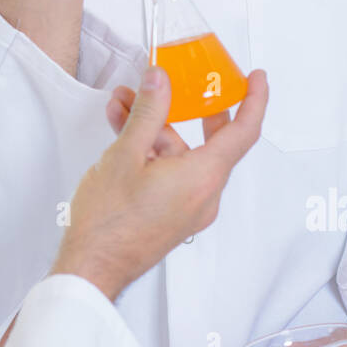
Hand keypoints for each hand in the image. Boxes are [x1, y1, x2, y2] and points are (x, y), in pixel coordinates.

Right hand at [51, 65, 267, 301]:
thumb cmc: (109, 222)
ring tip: (126, 105)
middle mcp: (204, 194)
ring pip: (183, 154)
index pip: (244, 131)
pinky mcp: (174, 214)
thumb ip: (148, 111)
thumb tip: (160, 81)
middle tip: (189, 83)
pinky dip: (154, 151)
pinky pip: (174, 172)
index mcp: (202, 177)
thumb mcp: (125, 153)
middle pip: (212, 141)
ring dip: (157, 128)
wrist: (91, 266)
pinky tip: (126, 131)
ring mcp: (190, 207)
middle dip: (193, 107)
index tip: (255, 79)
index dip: (254, 100)